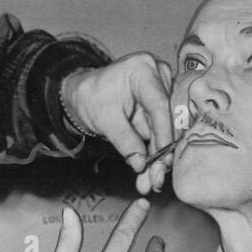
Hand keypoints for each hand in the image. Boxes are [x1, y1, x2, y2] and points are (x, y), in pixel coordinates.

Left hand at [63, 54, 175, 193]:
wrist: (84, 96)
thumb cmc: (90, 98)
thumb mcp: (104, 119)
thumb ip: (124, 140)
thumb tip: (141, 164)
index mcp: (143, 69)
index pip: (159, 104)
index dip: (163, 134)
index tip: (163, 159)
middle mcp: (160, 77)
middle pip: (167, 120)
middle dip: (161, 153)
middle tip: (154, 179)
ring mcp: (164, 93)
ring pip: (166, 132)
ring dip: (158, 160)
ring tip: (149, 183)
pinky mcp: (162, 110)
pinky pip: (161, 136)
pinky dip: (155, 156)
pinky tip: (150, 176)